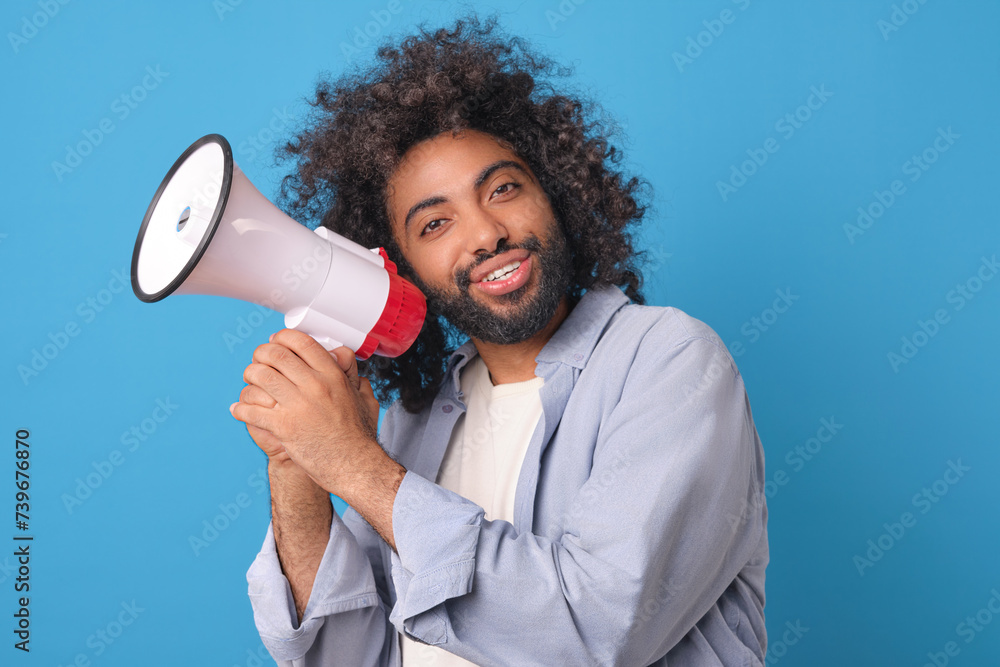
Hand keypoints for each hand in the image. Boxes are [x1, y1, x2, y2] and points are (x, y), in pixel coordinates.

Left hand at [230, 328, 381, 494]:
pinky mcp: (284, 426)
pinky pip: (252, 410)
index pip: (302, 343)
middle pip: (277, 355)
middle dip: (262, 353)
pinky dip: (240, 410)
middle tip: (258, 360)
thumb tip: (346, 363)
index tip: (276, 341)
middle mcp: (314, 386)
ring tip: (249, 382)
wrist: (354, 466)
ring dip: (250, 376)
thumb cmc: (360, 437)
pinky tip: (237, 411)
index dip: (284, 338)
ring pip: (261, 377)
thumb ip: (355, 378)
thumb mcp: (365, 400)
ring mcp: (298, 405)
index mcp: (333, 376)